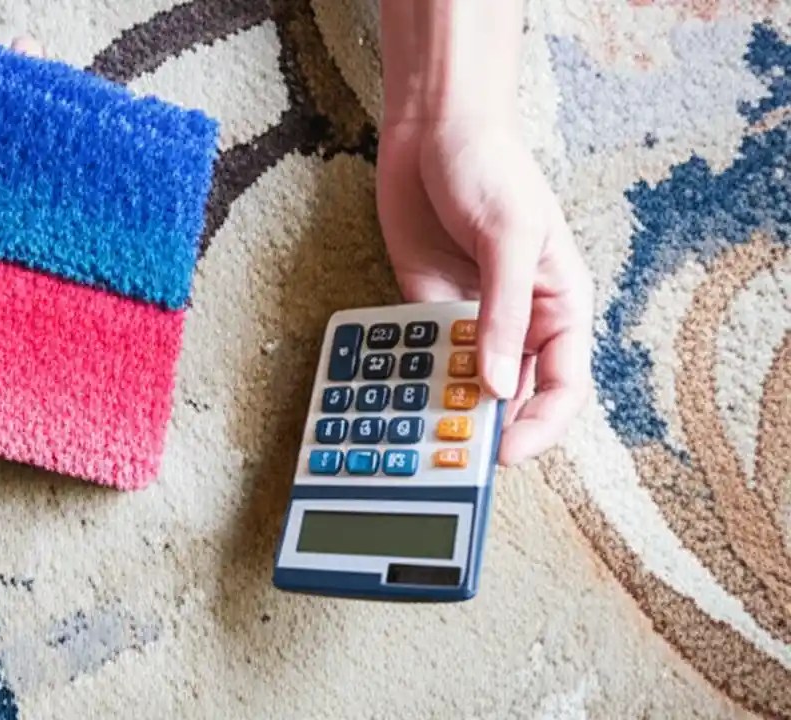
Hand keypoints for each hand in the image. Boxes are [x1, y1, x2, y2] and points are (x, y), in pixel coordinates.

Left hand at [376, 117, 593, 465]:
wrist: (433, 131)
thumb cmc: (491, 169)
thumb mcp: (509, 237)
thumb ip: (505, 314)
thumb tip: (501, 386)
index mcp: (560, 306)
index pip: (565, 385)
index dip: (540, 426)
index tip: (506, 452)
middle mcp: (520, 321)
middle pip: (514, 395)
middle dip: (489, 425)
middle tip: (455, 451)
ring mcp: (473, 318)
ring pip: (466, 381)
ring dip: (446, 404)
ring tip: (420, 425)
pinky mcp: (429, 308)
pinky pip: (424, 353)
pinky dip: (413, 372)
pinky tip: (396, 385)